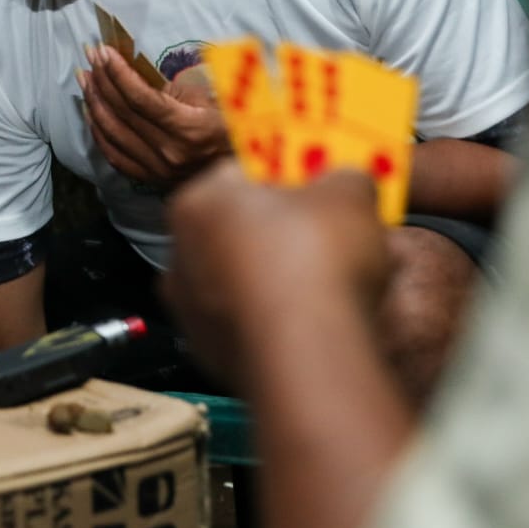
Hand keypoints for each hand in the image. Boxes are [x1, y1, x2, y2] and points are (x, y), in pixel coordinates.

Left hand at [76, 43, 229, 186]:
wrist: (242, 169)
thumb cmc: (231, 126)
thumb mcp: (211, 98)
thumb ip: (172, 89)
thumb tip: (133, 75)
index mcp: (188, 129)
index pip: (141, 98)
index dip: (118, 73)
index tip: (103, 51)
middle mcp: (169, 151)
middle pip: (123, 112)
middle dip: (102, 80)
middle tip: (90, 56)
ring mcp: (157, 169)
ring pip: (112, 132)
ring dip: (94, 102)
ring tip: (85, 78)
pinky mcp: (150, 178)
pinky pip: (113, 155)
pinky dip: (97, 131)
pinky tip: (90, 110)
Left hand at [161, 163, 394, 383]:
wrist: (308, 352)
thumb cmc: (317, 255)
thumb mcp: (350, 192)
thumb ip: (343, 176)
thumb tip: (345, 180)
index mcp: (197, 201)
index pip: (240, 173)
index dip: (285, 177)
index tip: (318, 191)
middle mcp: (179, 253)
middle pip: (237, 229)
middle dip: (281, 231)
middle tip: (329, 237)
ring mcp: (188, 310)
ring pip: (240, 280)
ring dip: (277, 279)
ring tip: (328, 285)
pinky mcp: (208, 354)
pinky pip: (246, 323)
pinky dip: (273, 320)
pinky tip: (311, 324)